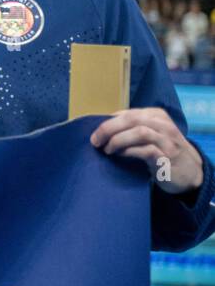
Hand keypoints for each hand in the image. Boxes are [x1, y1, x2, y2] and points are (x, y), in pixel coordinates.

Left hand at [90, 107, 204, 193]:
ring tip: (107, 150)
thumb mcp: (151, 134)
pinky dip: (129, 152)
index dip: (108, 121)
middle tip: (95, 141)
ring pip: (140, 132)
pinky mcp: (168, 157)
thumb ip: (132, 127)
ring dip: (118, 140)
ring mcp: (168, 141)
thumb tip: (102, 125)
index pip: (128, 113)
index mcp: (157, 115)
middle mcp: (164, 125)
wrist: (190, 172)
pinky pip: (146, 150)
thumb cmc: (163, 151)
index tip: (95, 132)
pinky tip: (120, 156)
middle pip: (132, 119)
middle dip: (108, 128)